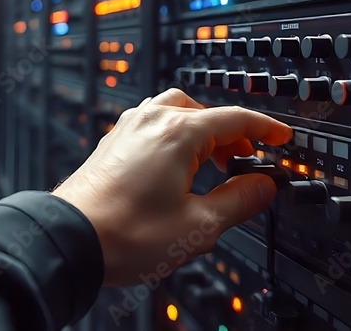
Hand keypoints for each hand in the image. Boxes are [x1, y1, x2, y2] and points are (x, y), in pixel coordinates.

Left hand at [52, 88, 291, 285]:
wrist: (69, 239)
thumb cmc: (125, 234)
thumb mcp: (199, 226)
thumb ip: (239, 202)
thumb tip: (263, 187)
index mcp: (178, 133)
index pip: (236, 119)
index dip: (265, 128)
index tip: (281, 136)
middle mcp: (151, 121)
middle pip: (204, 111)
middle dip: (231, 132)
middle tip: (245, 159)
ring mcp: (127, 129)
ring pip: (174, 111)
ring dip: (200, 130)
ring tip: (211, 162)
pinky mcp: (111, 143)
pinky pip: (151, 123)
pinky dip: (174, 135)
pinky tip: (176, 165)